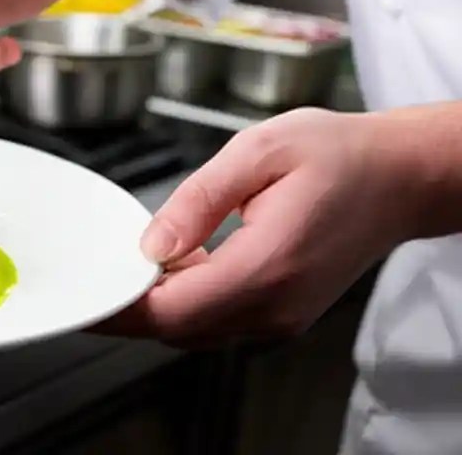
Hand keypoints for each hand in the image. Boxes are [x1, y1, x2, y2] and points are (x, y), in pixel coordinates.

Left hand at [94, 108, 425, 348]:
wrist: (400, 176)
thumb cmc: (338, 155)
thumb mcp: (258, 151)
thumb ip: (197, 200)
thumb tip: (151, 243)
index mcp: (265, 267)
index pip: (171, 310)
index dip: (119, 305)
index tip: (81, 293)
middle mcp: (273, 307)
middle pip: (175, 327)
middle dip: (129, 303)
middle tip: (93, 267)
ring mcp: (280, 318)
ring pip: (194, 329)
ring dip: (158, 300)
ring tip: (139, 255)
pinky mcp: (281, 315)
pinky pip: (217, 321)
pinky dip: (186, 299)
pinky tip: (179, 260)